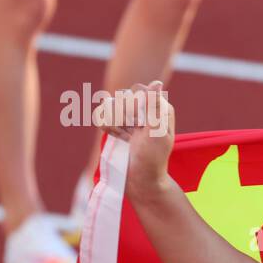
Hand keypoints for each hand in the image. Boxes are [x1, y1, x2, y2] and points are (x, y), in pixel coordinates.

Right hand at [95, 81, 175, 199]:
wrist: (139, 179)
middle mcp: (146, 109)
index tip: (138, 124)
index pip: (138, 91)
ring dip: (115, 123)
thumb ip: (153, 107)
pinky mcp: (118, 124)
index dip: (133, 107)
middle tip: (132, 134)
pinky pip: (103, 114)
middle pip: (123, 97)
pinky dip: (107, 126)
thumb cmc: (152, 158)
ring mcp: (131, 116)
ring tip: (126, 139)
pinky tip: (118, 138)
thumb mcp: (156, 132)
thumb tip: (156, 83)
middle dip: (123, 116)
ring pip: (111, 105)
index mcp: (160, 108)